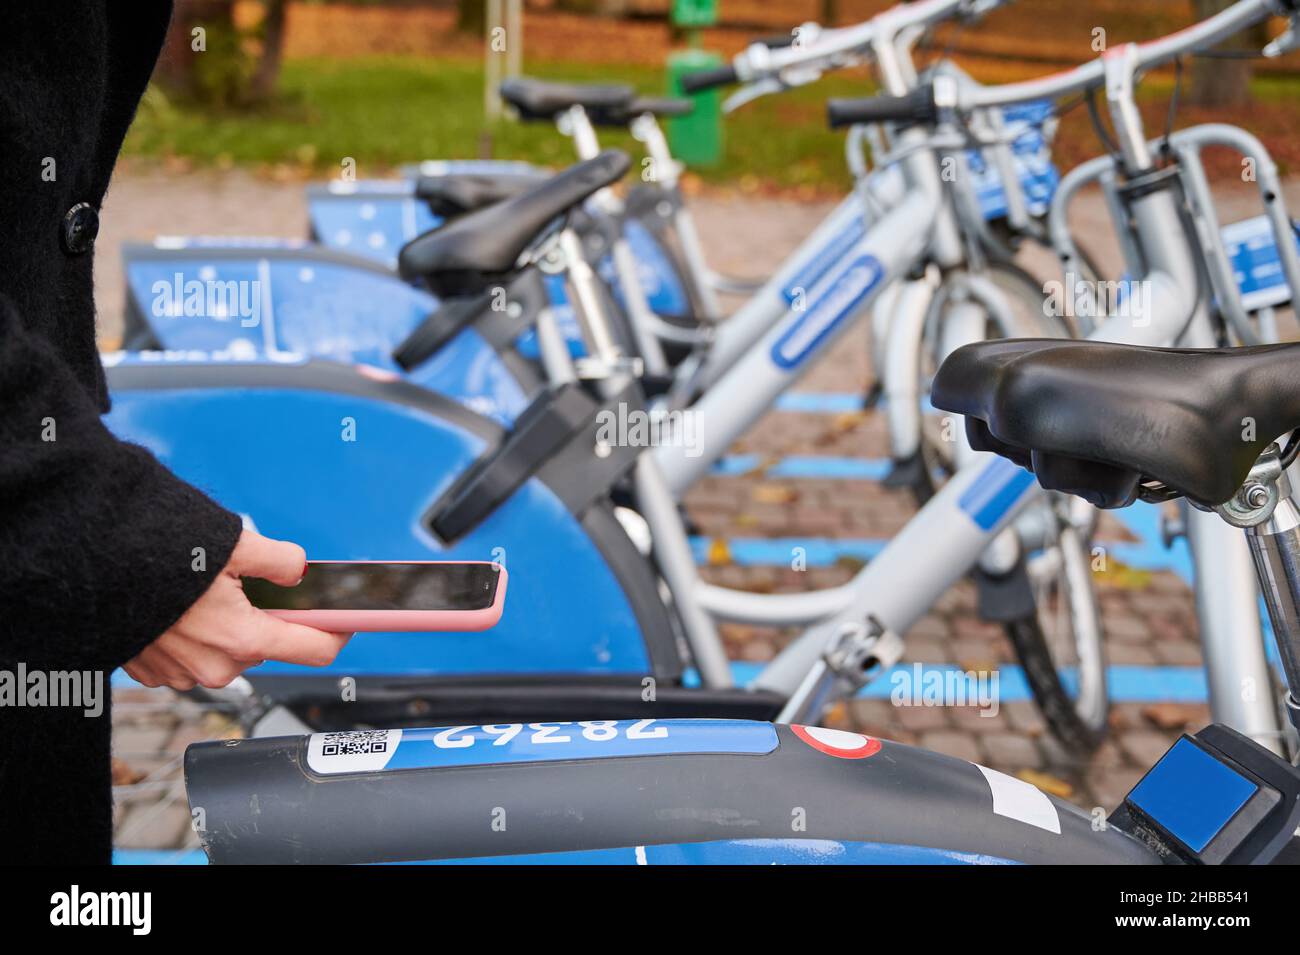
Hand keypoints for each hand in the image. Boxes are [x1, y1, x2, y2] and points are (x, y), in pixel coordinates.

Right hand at [124, 529, 351, 689]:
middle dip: (267, 618)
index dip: (337, 632)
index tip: (345, 620)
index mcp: (244, 639)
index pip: (315, 650)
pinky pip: (193, 656)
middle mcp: (216, 667)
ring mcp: (183, 674)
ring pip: (229, 651)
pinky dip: (194, 634)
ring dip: (227, 626)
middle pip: (266, 647)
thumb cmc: (157, 554)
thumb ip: (280, 559)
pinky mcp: (155, 673)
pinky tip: (178, 608)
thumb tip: (299, 569)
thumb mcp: (235, 544)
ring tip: (202, 592)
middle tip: (246, 584)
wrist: (88, 566)